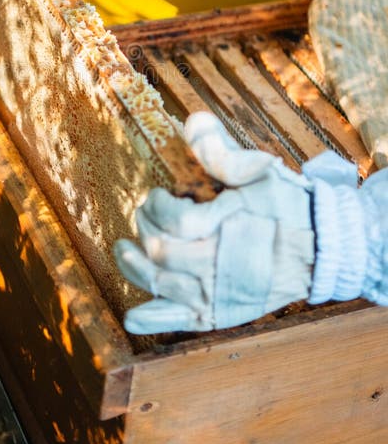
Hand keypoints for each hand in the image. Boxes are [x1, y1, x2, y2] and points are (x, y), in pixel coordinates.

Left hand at [114, 111, 314, 333]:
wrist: (321, 248)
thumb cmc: (286, 205)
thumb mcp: (260, 170)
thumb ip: (223, 152)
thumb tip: (192, 123)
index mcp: (228, 226)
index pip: (176, 221)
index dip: (158, 206)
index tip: (158, 193)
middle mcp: (220, 265)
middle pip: (163, 253)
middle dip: (146, 229)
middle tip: (146, 214)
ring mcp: (219, 293)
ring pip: (163, 285)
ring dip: (136, 267)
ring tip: (122, 250)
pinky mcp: (222, 312)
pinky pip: (182, 320)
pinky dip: (155, 319)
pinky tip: (133, 319)